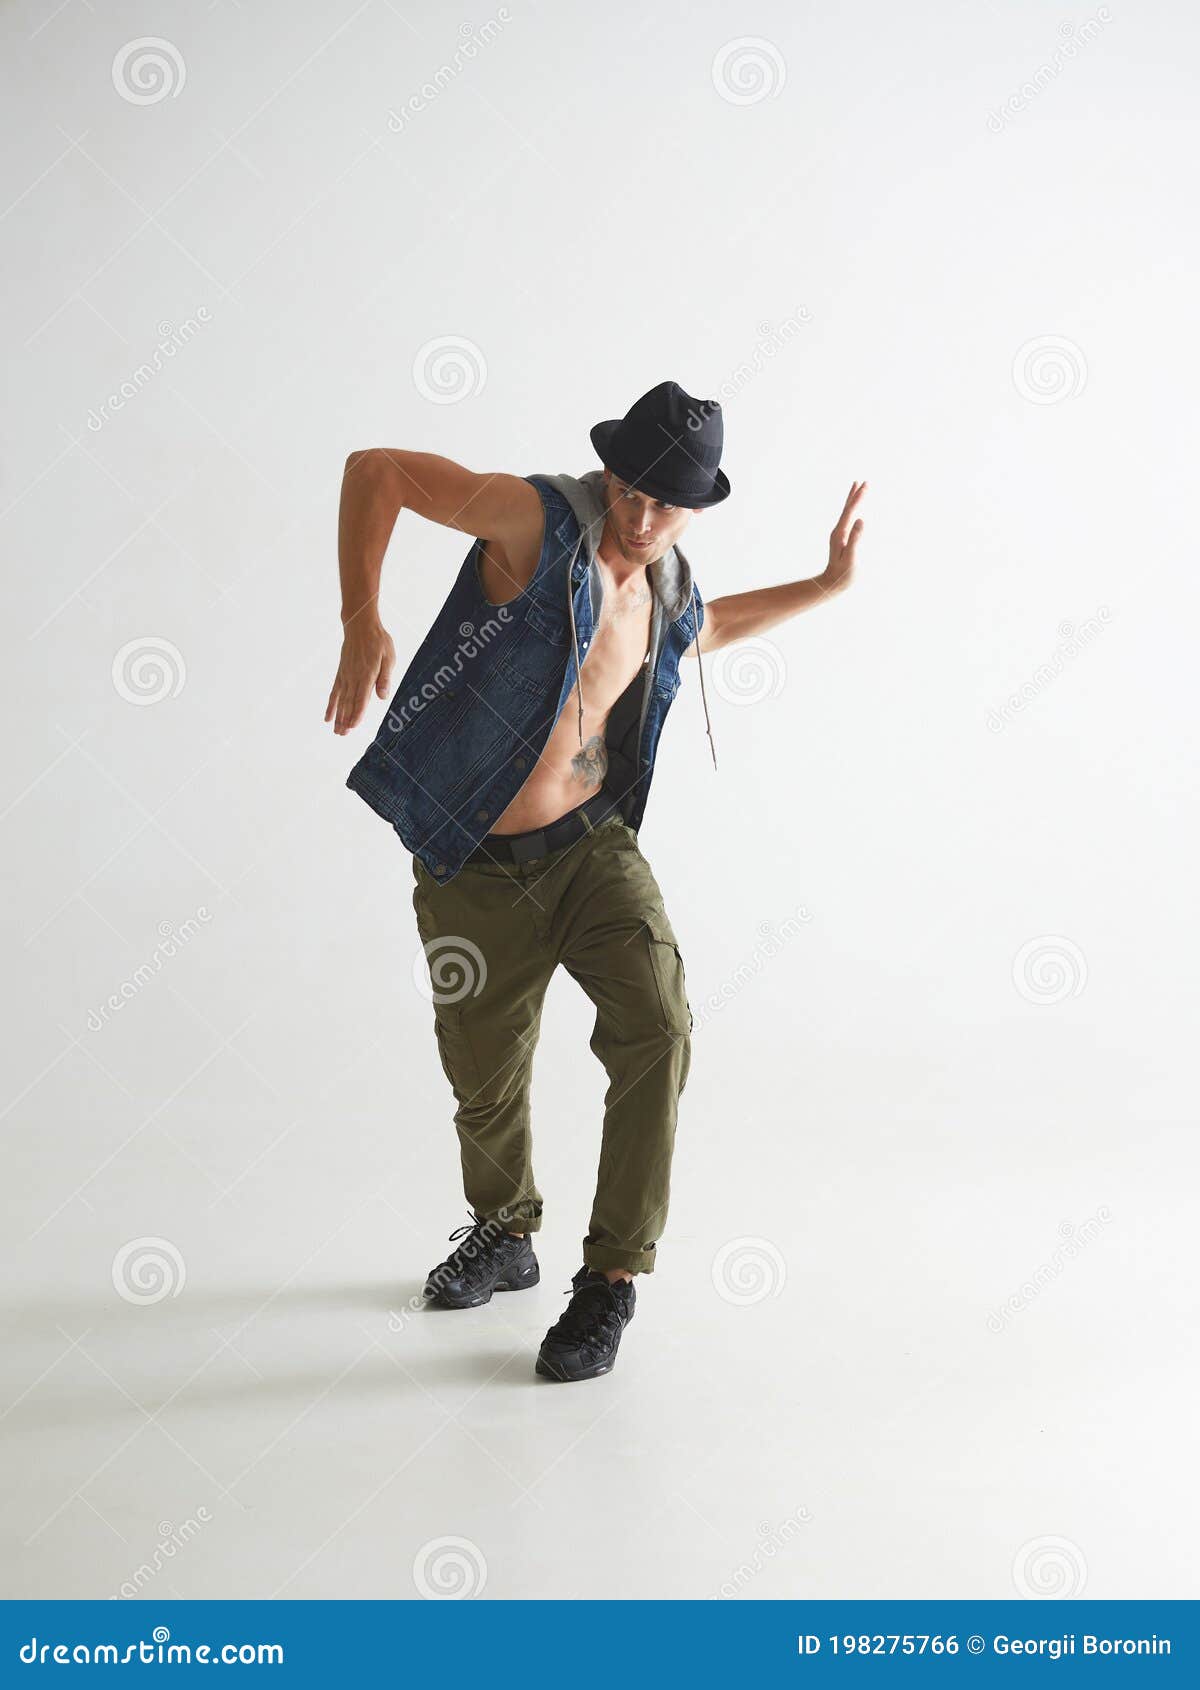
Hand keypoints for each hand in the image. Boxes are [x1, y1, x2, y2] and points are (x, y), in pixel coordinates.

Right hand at [324, 618, 395, 734]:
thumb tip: (382, 696)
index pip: (361, 697)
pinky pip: (335, 692)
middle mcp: (354, 677)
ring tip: (337, 732)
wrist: (360, 626)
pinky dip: (331, 705)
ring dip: (338, 716)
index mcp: (367, 674)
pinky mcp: (341, 674)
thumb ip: (385, 678)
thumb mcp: (388, 657)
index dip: (357, 712)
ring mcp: (345, 676)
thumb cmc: (378, 641)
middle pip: (349, 702)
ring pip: (341, 700)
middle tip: (343, 734)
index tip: (353, 725)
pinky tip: (328, 718)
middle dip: (346, 720)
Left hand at [822, 480, 866, 592]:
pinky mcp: (841, 539)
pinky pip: (848, 520)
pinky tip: (854, 511)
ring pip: (847, 513)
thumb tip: (861, 520)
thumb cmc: (843, 574)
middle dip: (856, 495)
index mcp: (840, 533)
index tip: (865, 485)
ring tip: (857, 489)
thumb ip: (856, 538)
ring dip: (852, 500)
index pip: (850, 511)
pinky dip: (852, 511)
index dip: (858, 498)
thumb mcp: (851, 557)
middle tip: (863, 481)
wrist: (831, 584)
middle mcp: (838, 531)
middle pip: (847, 509)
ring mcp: (839, 534)